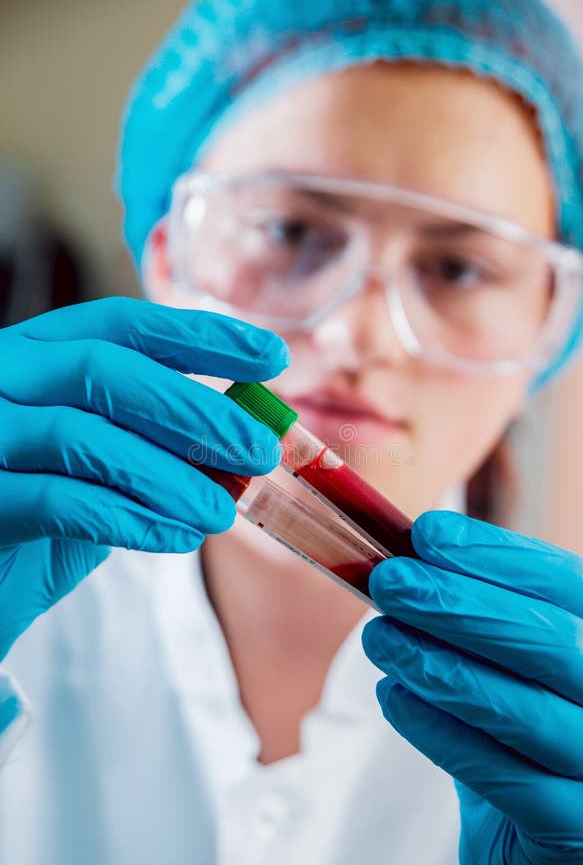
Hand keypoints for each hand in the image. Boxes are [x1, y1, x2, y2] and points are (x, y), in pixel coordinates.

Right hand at [0, 297, 287, 659]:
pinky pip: (57, 502)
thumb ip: (156, 442)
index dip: (200, 335)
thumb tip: (243, 437)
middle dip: (194, 410)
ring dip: (168, 476)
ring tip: (221, 512)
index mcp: (37, 355)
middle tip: (259, 451)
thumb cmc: (43, 517)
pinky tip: (176, 539)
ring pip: (82, 437)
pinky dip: (128, 520)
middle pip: (104, 369)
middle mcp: (1, 378)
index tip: (272, 357)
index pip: (122, 325)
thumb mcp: (105, 466)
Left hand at [362, 511, 582, 864]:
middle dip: (461, 604)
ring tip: (380, 638)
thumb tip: (400, 557)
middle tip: (389, 581)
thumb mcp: (510, 668)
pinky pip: (506, 779)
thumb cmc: (522, 742)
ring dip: (440, 665)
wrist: (544, 851)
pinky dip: (441, 732)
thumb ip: (473, 619)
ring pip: (527, 711)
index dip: (496, 555)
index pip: (567, 584)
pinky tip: (393, 697)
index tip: (426, 533)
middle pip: (552, 642)